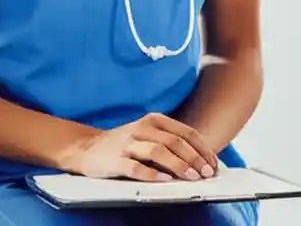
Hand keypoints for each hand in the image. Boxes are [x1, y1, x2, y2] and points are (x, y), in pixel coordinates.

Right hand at [66, 113, 219, 181]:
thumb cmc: (127, 143)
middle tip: (206, 173)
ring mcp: (128, 143)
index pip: (186, 133)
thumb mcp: (149, 134)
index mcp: (155, 120)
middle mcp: (142, 128)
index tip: (213, 164)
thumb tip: (201, 160)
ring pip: (158, 153)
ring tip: (192, 177)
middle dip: (194, 159)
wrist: (87, 148)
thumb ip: (171, 142)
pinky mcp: (115, 160)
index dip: (202, 149)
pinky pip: (136, 167)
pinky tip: (164, 181)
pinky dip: (152, 174)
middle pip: (175, 143)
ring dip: (178, 166)